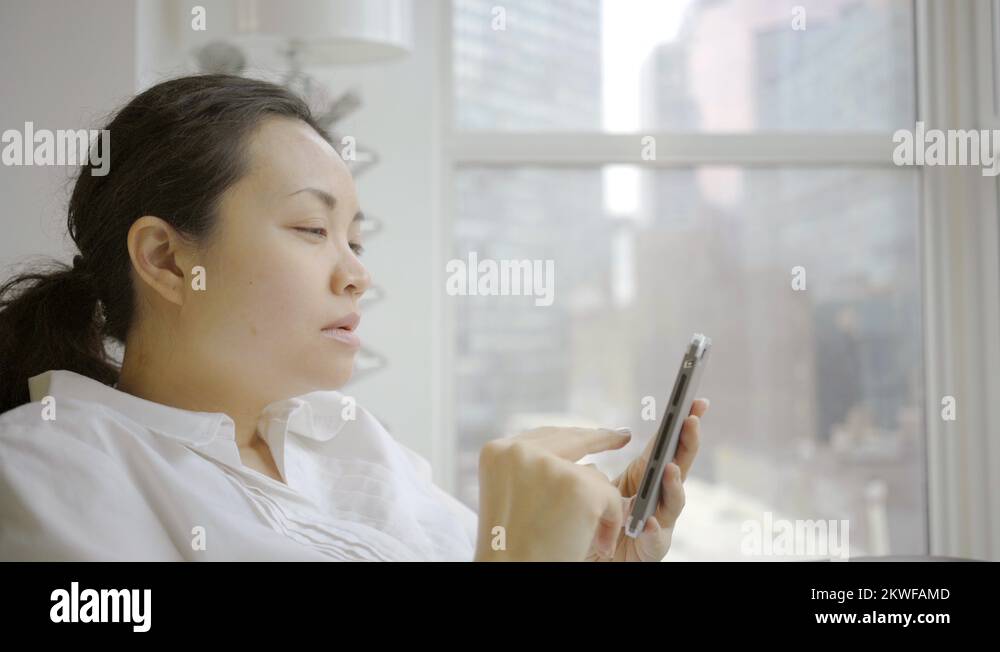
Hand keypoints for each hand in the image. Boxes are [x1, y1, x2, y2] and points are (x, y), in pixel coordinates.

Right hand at [474, 425, 633, 561]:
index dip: (572, 435)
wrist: (508, 576)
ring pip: (595, 475)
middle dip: (599, 438)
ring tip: (579, 538)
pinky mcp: (579, 487)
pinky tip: (597, 542)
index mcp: (497, 452)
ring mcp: (550, 467)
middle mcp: (520, 451)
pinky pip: (610, 496)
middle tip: (621, 436)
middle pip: (571, 439)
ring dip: (597, 507)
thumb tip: (585, 465)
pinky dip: (611, 523)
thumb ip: (534, 474)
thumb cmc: (510, 551)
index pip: (543, 437)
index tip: (594, 433)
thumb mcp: (511, 500)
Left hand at [585, 398, 709, 561]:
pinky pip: (655, 540)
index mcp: (649, 478)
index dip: (681, 425)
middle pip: (679, 467)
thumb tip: (615, 438)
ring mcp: (661, 523)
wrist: (598, 556)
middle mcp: (662, 498)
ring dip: (674, 485)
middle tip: (691, 421)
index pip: (668, 447)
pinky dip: (654, 532)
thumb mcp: (604, 487)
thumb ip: (610, 469)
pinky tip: (650, 523)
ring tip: (669, 469)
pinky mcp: (652, 549)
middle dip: (687, 443)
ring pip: (673, 503)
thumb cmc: (604, 519)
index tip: (696, 401)